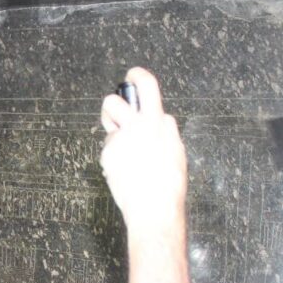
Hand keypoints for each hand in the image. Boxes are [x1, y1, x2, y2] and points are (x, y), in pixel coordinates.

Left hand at [100, 67, 187, 232]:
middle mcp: (136, 127)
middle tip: (115, 114)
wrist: (154, 207)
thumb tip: (159, 117)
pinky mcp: (108, 155)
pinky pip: (110, 149)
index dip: (137, 75)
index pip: (147, 86)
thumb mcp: (175, 149)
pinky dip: (115, 157)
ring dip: (114, 132)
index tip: (132, 75)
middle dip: (111, 105)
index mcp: (158, 122)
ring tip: (126, 152)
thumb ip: (164, 130)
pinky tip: (126, 172)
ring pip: (109, 128)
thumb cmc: (169, 183)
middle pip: (112, 101)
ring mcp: (119, 141)